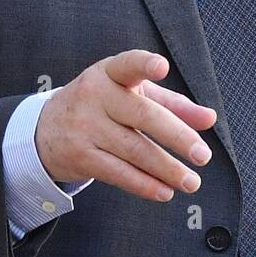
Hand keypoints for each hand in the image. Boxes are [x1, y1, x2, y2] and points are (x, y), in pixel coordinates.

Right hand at [36, 50, 216, 202]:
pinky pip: (118, 172)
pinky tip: (164, 192)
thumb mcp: (133, 95)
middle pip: (142, 116)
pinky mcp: (80, 155)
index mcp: (110, 73)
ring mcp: (85, 126)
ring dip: (166, 169)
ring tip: (191, 182)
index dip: (144, 64)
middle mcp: (95, 95)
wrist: (46, 129)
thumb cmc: (103, 106)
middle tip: (203, 156)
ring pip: (133, 150)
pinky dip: (144, 185)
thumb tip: (210, 119)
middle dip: (177, 137)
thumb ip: (173, 104)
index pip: (128, 64)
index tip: (161, 66)